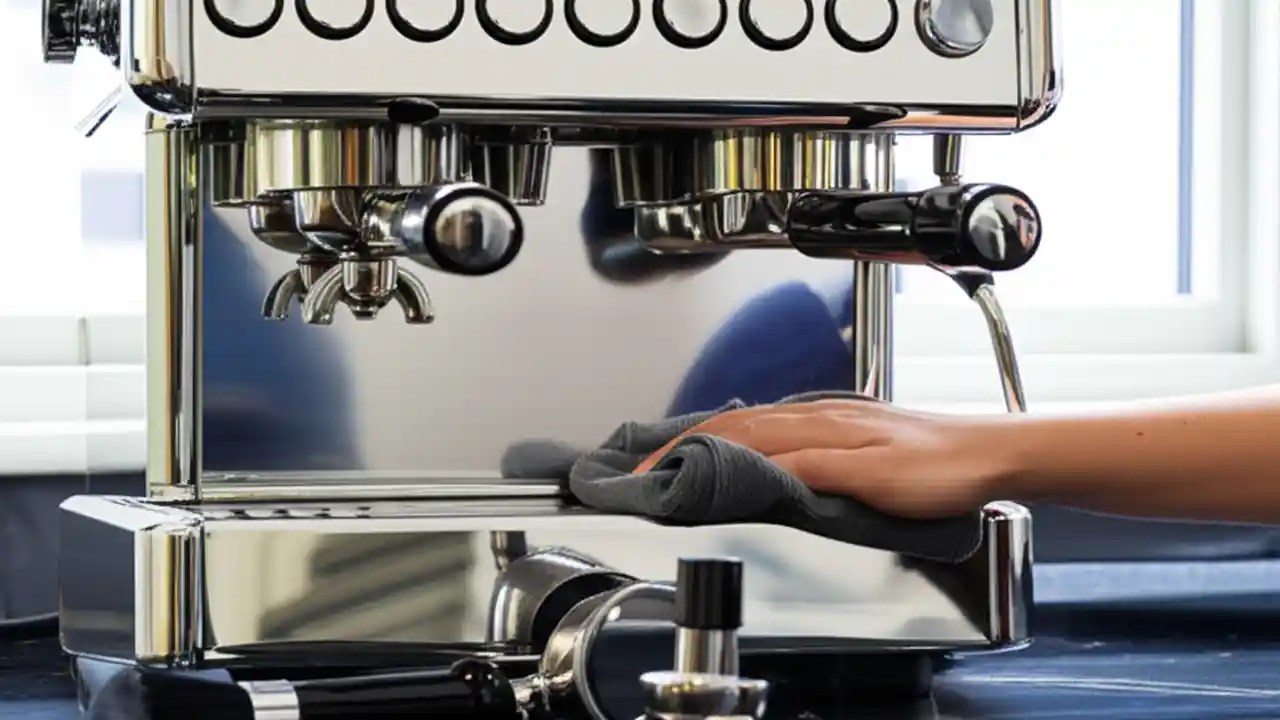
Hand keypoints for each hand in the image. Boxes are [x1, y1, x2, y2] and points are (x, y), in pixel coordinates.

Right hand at [634, 400, 1017, 518]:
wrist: (991, 454)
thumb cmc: (941, 471)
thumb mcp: (874, 478)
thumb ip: (814, 469)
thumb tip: (758, 468)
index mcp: (819, 427)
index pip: (735, 437)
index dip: (688, 454)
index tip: (651, 472)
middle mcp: (820, 416)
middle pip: (736, 424)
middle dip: (685, 443)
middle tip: (646, 466)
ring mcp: (833, 419)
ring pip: (755, 423)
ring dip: (710, 438)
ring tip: (677, 456)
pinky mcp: (847, 428)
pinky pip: (778, 428)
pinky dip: (744, 437)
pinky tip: (744, 445)